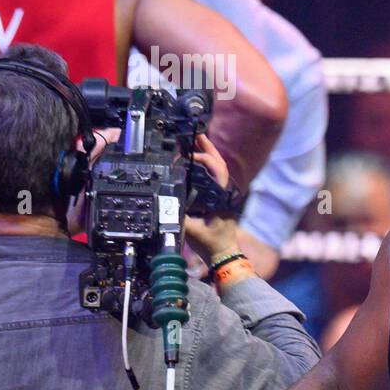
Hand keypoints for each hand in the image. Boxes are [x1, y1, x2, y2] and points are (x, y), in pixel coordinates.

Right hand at [184, 133, 240, 261]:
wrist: (224, 255)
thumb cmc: (212, 244)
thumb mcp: (192, 230)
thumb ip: (179, 216)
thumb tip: (165, 202)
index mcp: (221, 196)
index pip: (218, 169)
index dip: (205, 157)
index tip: (190, 152)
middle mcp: (224, 193)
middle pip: (219, 164)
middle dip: (208, 148)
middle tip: (196, 134)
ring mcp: (223, 196)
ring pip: (218, 170)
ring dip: (207, 155)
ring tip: (195, 142)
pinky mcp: (218, 201)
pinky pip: (214, 178)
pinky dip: (206, 167)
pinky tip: (196, 163)